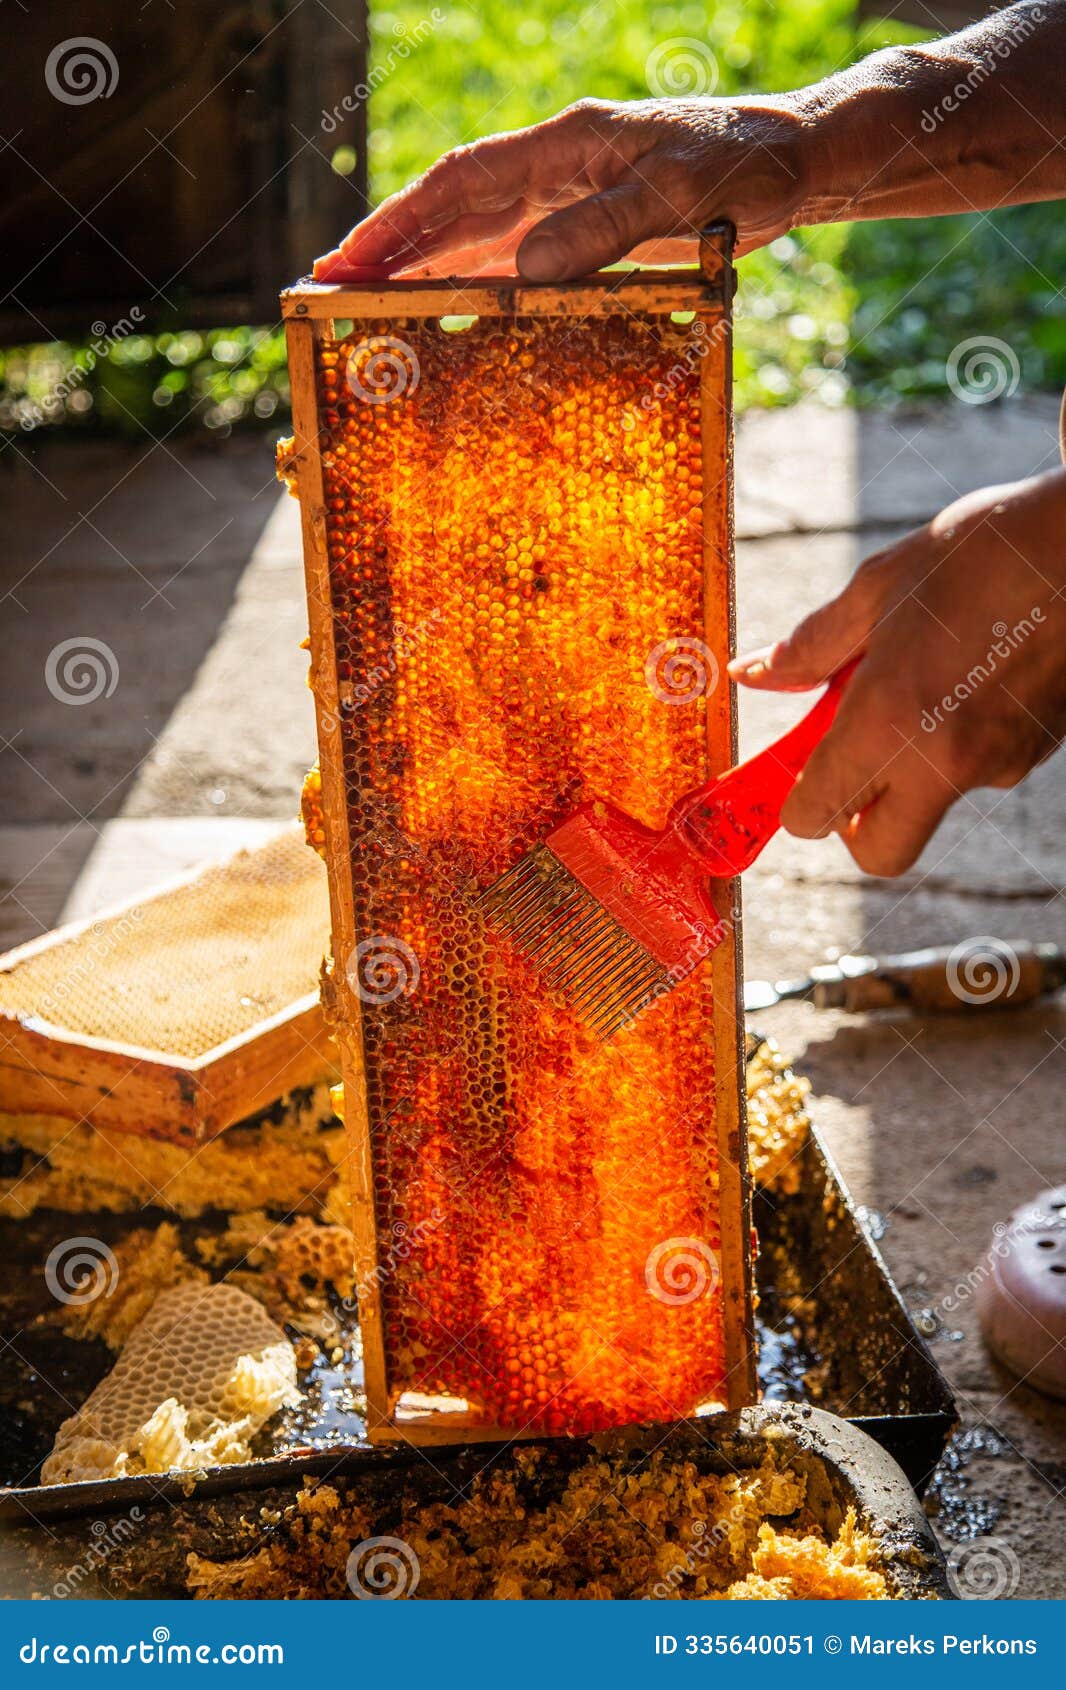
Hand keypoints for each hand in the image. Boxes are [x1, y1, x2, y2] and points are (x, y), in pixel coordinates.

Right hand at [314, 96, 810, 280]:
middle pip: (451, 211)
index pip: (461, 182)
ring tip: (364, 304)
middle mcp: (553, 169)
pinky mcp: (587, 233)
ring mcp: (566, 200)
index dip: (402, 222)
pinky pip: (514, 262)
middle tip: (327, 288)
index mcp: (563, 144)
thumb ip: (600, 229)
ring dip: (421, 271)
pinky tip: (443, 312)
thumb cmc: (738, 166)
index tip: (350, 257)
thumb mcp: (673, 197)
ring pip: (475, 238)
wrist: (789, 164)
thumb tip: (525, 272)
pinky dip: (473, 285)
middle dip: (389, 249)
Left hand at [729, 469, 1065, 875]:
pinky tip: (970, 672)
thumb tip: (754, 675)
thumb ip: (811, 647)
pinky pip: (978, 768)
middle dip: (855, 826)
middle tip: (849, 763)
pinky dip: (959, 739)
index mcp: (887, 722)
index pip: (815, 815)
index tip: (798, 770)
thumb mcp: (879, 588)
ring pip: (932, 804)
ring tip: (924, 675)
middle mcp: (942, 761)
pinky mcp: (1036, 753)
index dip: (797, 803)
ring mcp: (997, 765)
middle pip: (880, 854)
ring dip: (911, 766)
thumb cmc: (983, 550)